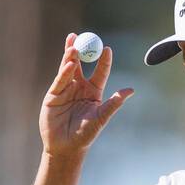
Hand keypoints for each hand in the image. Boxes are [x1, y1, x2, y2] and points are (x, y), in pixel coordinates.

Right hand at [40, 33, 133, 157]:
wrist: (65, 147)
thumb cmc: (86, 135)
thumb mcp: (101, 117)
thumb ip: (114, 103)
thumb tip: (131, 90)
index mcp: (94, 92)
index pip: (99, 72)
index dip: (103, 60)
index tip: (107, 48)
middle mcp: (80, 88)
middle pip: (81, 65)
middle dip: (82, 50)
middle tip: (84, 37)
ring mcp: (66, 90)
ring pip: (68, 68)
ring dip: (70, 56)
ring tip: (74, 45)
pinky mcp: (53, 94)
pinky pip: (59, 79)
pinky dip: (63, 70)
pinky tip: (68, 63)